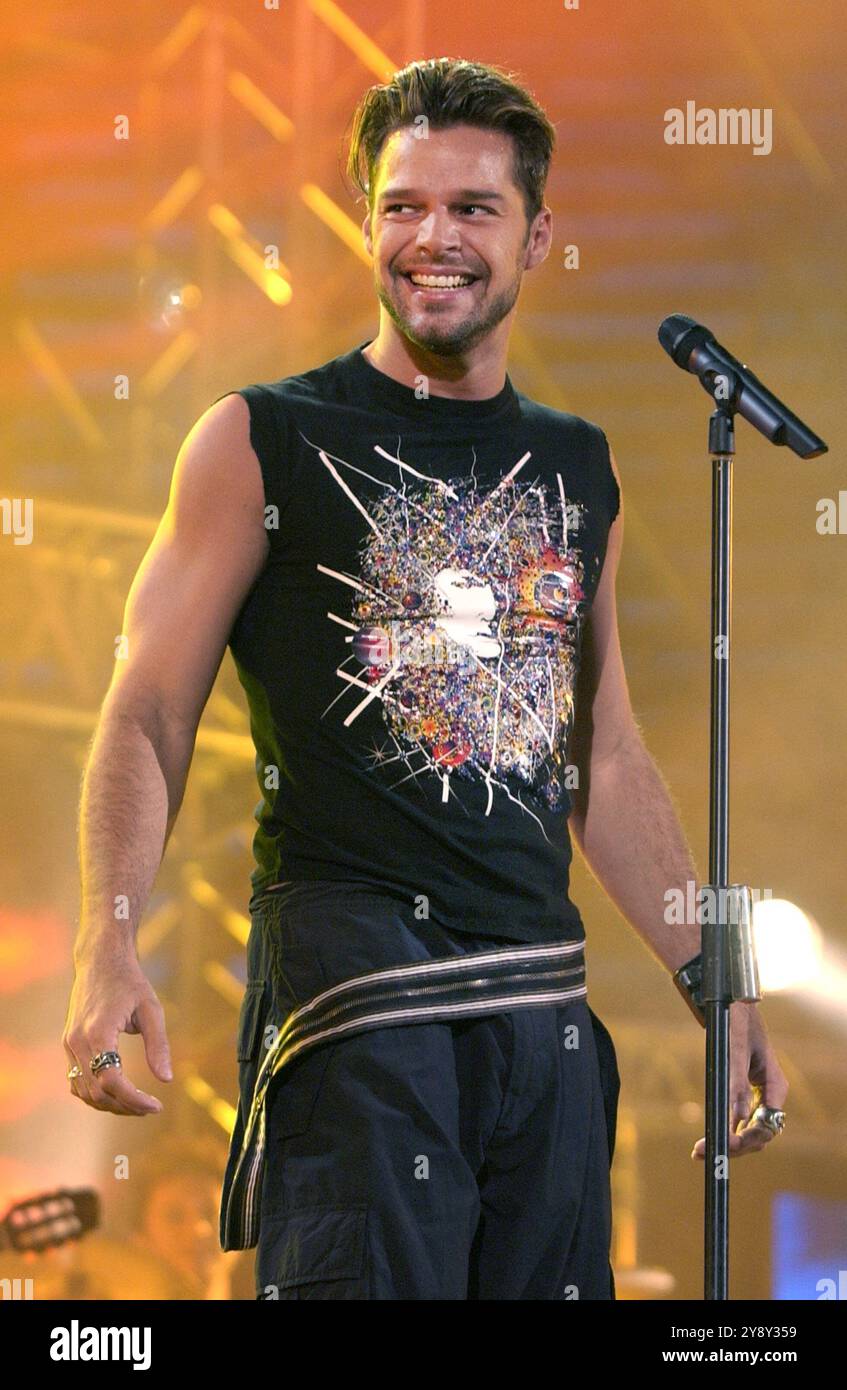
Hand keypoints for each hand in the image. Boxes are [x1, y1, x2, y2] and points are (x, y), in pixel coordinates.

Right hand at [63, 951, 172, 1115]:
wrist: (100, 960)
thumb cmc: (129, 982)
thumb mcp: (151, 1009)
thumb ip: (159, 1045)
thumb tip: (167, 1079)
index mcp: (98, 1032)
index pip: (111, 1081)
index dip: (134, 1100)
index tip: (157, 1106)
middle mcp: (78, 1042)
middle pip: (97, 1092)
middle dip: (125, 1106)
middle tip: (152, 1107)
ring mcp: (69, 1045)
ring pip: (84, 1091)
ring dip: (110, 1104)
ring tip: (138, 1104)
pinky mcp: (68, 1045)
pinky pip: (76, 1081)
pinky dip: (95, 1094)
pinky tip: (117, 1094)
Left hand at [691, 1001, 787, 1159]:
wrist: (731, 1002)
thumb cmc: (736, 1020)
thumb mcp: (735, 1050)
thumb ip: (737, 1083)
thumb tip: (738, 1117)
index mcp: (775, 1085)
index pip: (766, 1125)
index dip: (746, 1140)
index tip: (725, 1146)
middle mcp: (769, 1094)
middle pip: (759, 1134)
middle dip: (734, 1147)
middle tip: (704, 1152)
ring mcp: (757, 1094)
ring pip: (749, 1131)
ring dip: (728, 1144)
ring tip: (701, 1151)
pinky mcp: (744, 1092)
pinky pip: (738, 1120)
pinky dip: (725, 1130)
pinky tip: (708, 1139)